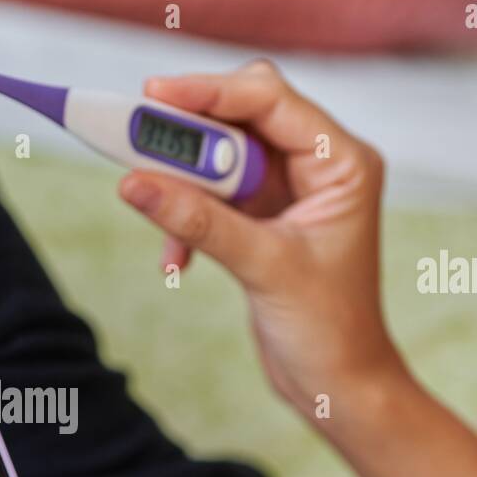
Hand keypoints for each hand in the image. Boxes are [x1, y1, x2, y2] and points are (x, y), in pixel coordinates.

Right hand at [118, 61, 406, 420]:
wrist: (337, 385)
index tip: (153, 96)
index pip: (269, 100)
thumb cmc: (328, 330)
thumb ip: (198, 221)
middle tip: (136, 144)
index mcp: (342, 163)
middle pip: (240, 119)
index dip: (209, 92)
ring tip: (156, 212)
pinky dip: (187, 222)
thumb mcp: (262, 268)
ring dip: (183, 186)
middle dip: (189, 137)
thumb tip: (134, 182)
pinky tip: (176, 262)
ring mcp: (290, 193)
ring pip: (219, 159)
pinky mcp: (263, 220)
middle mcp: (319, 166)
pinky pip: (211, 198)